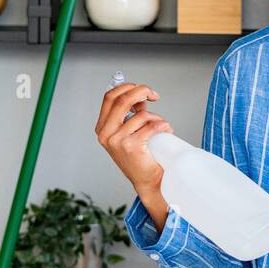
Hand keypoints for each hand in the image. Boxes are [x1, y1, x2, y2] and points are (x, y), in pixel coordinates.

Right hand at [94, 80, 172, 196]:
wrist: (147, 180)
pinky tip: (166, 132)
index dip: (127, 87)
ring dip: (156, 118)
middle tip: (153, 95)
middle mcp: (106, 134)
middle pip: (123, 100)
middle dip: (142, 91)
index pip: (109, 97)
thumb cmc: (140, 157)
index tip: (141, 90)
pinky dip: (163, 126)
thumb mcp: (128, 132)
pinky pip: (151, 126)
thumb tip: (140, 98)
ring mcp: (117, 140)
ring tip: (161, 126)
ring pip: (141, 115)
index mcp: (102, 127)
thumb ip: (130, 114)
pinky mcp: (131, 146)